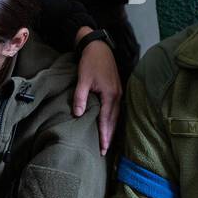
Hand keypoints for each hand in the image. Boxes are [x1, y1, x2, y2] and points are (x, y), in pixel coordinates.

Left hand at [72, 29, 120, 154]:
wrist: (99, 46)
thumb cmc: (90, 62)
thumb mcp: (83, 79)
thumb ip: (80, 97)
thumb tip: (78, 114)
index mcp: (110, 94)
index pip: (106, 120)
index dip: (104, 134)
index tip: (102, 148)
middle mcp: (117, 95)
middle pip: (114, 120)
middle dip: (109, 136)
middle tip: (104, 151)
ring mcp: (119, 92)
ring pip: (116, 115)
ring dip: (111, 129)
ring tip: (107, 142)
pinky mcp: (117, 89)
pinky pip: (116, 109)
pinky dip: (113, 119)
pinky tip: (109, 124)